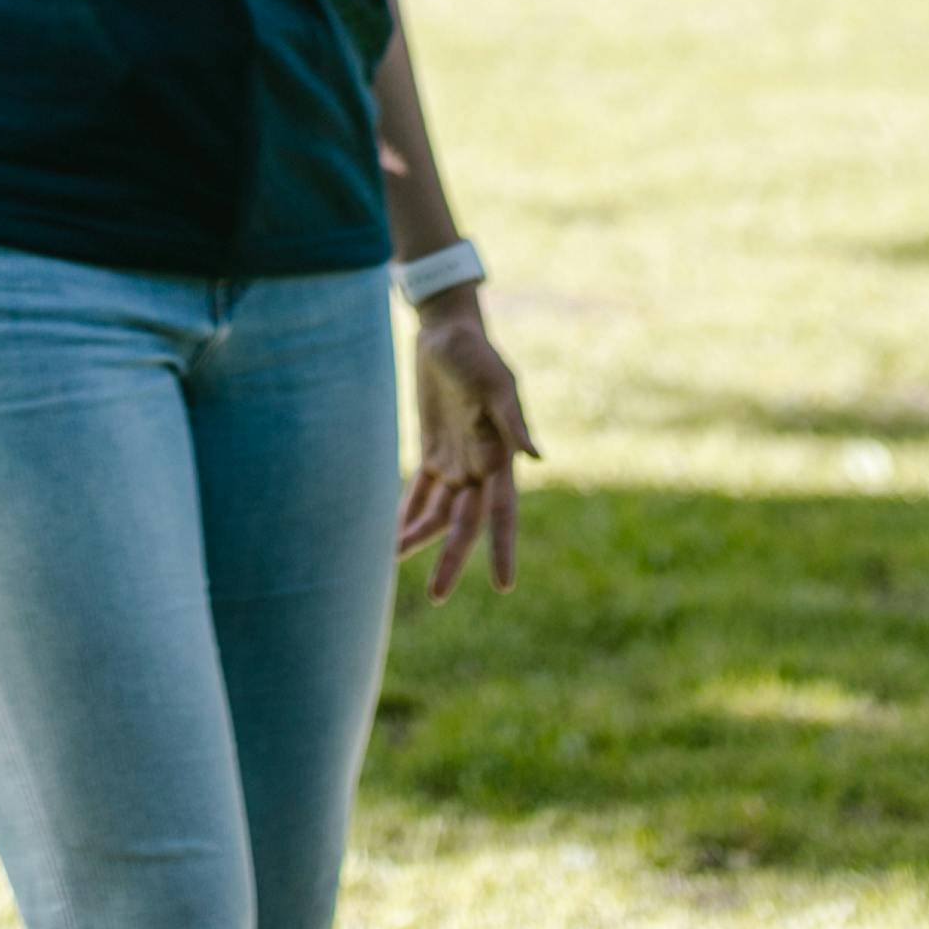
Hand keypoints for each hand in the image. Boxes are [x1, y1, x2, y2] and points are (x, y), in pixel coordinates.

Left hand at [396, 291, 538, 601]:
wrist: (445, 330)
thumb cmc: (476, 352)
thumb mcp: (497, 381)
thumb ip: (513, 420)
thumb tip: (537, 458)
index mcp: (499, 456)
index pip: (503, 514)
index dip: (503, 549)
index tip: (503, 586)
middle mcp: (479, 467)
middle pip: (464, 524)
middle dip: (450, 559)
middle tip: (437, 597)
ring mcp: (455, 462)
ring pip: (438, 514)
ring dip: (419, 538)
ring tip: (391, 562)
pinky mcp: (432, 452)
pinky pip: (420, 493)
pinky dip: (407, 514)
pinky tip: (391, 537)